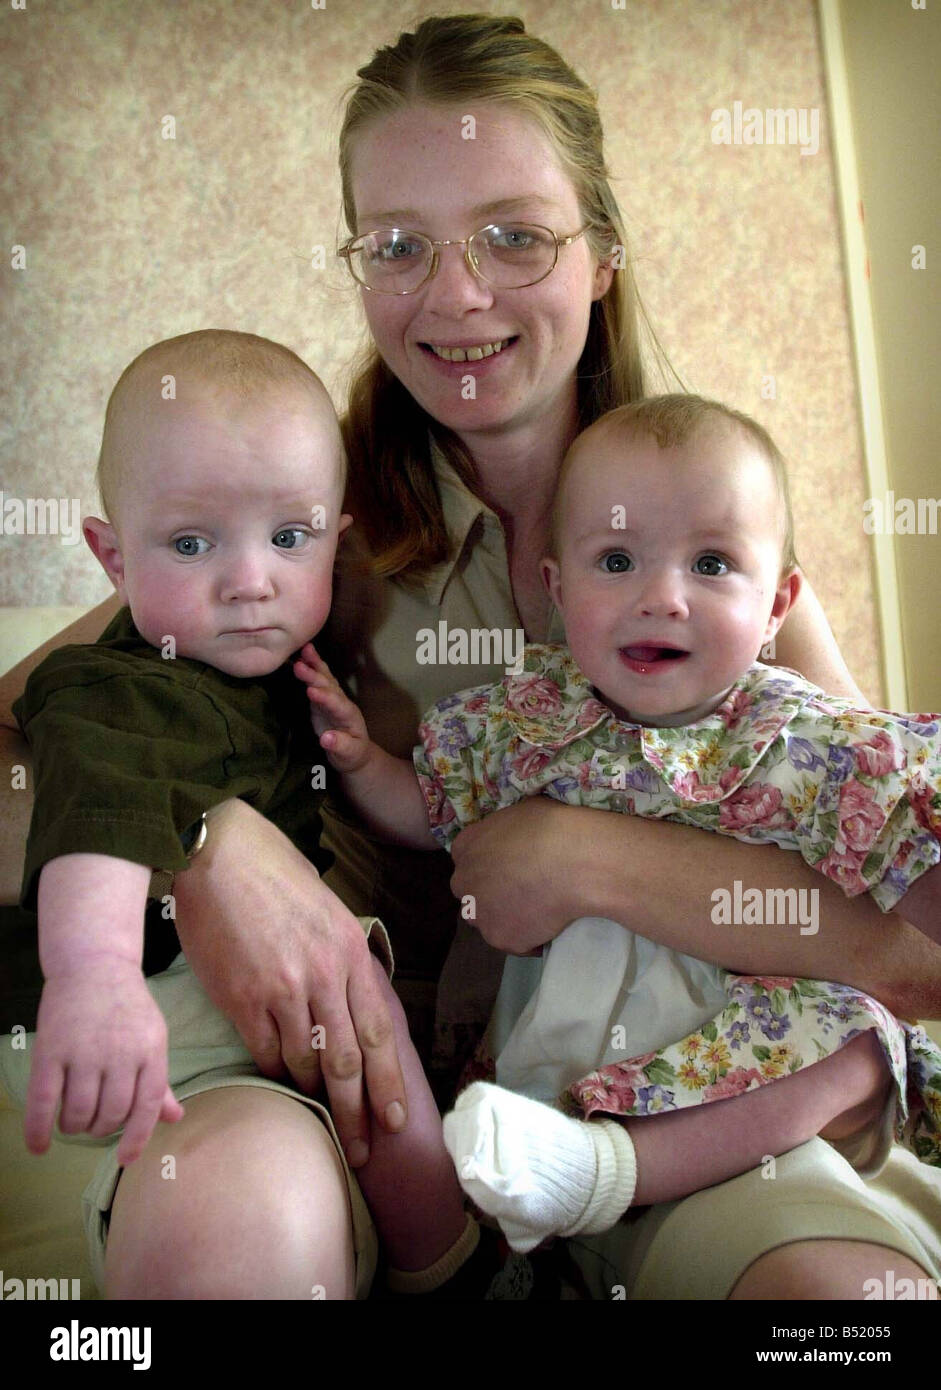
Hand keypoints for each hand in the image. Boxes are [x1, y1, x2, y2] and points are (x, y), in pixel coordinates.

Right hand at [25, 960, 182, 1165]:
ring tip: (73, 1121)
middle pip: (111, 1113)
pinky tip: (38, 1146)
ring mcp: (84, 1050)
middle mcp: (120, 1052)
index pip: (147, 1105)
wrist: (94, 964)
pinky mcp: (52, 1049)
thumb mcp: (152, 1037)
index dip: (137, 1137)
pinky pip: (44, 1100)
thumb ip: (159, 1080)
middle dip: (101, 1128)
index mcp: (151, 1050)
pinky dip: (39, 1129)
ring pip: (80, 1112)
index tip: (125, 1159)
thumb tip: (174, 1118)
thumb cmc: (127, 1007)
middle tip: (93, 1122)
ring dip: (75, 1127)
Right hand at [171, 799, 405, 1165]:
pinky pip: (266, 1051)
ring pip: (306, 1062)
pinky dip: (276, 1072)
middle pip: (348, 1061)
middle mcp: (324, 974)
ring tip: (322, 1123)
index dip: (388, 1082)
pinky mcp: (242, 997)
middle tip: (361, 1150)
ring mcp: (282, 989)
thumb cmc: (276, 876)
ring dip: (315, 1097)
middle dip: (358, 1112)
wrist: (220, 854)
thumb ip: (344, 959)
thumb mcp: (330, 911)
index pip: (379, 1032)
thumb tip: (352, 1005)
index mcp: (352, 952)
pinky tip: (280, 1082)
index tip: (394, 1119)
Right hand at [294, 643, 370, 773]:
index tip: (311, 691)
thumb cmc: (352, 755)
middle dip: (315, 676)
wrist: (354, 751)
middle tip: (299, 665)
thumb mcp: (348, 755)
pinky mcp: (322, 700)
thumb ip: (339, 746)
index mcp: (349, 716)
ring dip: (315, 664)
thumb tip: (326, 739)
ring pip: (325, 678)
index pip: (336, 705)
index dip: (325, 698)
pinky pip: (317, 681)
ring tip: (305, 649)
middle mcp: (341, 702)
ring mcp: (332, 698)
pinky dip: (311, 667)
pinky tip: (302, 656)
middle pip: (329, 686)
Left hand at [450, 799, 586, 954]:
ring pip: (488, 921)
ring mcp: (480, 913)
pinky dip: (529, 939)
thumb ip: (507, 832)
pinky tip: (550, 927)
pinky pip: (514, 942)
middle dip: (492, 895)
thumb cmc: (552, 828)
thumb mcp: (522, 812)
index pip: (467, 860)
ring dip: (507, 918)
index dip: (490, 866)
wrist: (574, 863)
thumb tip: (518, 838)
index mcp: (466, 846)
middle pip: (472, 893)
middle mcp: (464, 881)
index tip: (512, 869)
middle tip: (525, 892)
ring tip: (539, 912)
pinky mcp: (500, 939)